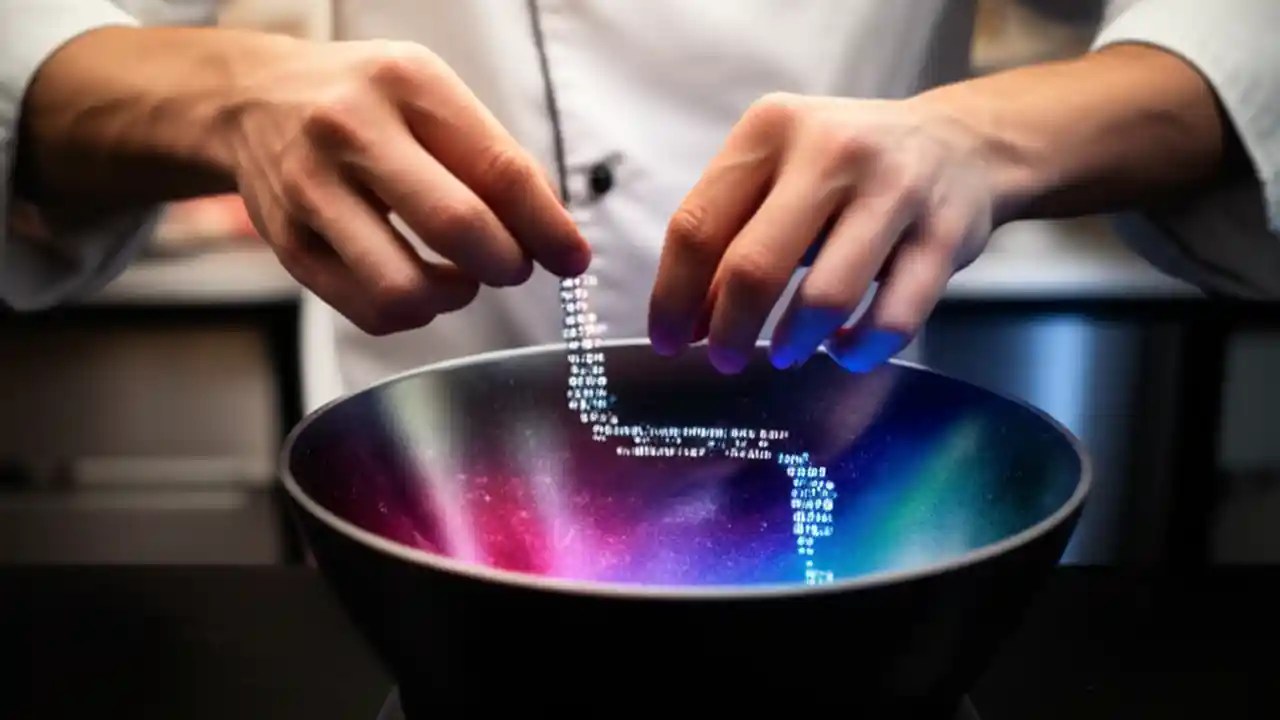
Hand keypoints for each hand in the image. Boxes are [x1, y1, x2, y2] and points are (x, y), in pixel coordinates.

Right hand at [221, 39, 588, 333]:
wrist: (253, 99)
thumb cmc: (364, 101)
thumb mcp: (430, 93)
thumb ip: (490, 156)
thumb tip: (552, 232)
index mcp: (407, 85)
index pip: (499, 169)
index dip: (547, 227)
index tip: (572, 258)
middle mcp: (353, 131)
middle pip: (458, 228)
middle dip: (506, 264)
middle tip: (512, 265)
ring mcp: (312, 190)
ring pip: (405, 288)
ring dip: (455, 298)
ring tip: (462, 277)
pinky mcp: (288, 244)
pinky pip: (369, 311)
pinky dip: (411, 313)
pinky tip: (418, 283)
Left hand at [648, 92, 1001, 372]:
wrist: (961, 143)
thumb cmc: (846, 170)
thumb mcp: (780, 177)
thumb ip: (731, 238)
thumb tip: (687, 323)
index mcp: (772, 130)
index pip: (698, 225)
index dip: (674, 295)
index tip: (668, 341)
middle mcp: (831, 151)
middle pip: (755, 266)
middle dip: (730, 331)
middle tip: (726, 360)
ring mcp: (894, 190)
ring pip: (825, 297)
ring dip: (794, 343)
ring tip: (787, 352)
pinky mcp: (944, 234)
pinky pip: (892, 317)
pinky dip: (859, 350)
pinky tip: (844, 349)